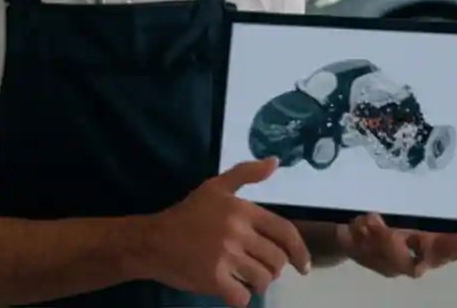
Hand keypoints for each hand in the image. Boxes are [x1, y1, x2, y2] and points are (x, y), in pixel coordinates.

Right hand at [135, 158, 312, 307]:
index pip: (285, 232)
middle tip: (259, 268)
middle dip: (273, 269)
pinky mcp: (213, 280)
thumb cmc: (186, 214)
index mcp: (242, 210)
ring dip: (257, 283)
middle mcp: (237, 232)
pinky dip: (241, 298)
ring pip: (262, 279)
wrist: (153, 240)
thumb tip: (275, 162)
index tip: (303, 267)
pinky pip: (243, 297)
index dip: (300, 252)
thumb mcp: (215, 187)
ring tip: (245, 278)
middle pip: (276, 260)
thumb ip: (246, 174)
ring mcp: (226, 257)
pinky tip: (232, 290)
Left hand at [337, 213, 456, 278]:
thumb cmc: (408, 222)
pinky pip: (357, 248)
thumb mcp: (441, 218)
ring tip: (373, 219)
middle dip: (419, 247)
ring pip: (387, 256)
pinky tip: (353, 222)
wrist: (358, 225)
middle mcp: (414, 255)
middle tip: (417, 233)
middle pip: (425, 258)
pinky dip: (355, 237)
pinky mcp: (358, 249)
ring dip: (382, 240)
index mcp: (437, 245)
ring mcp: (385, 256)